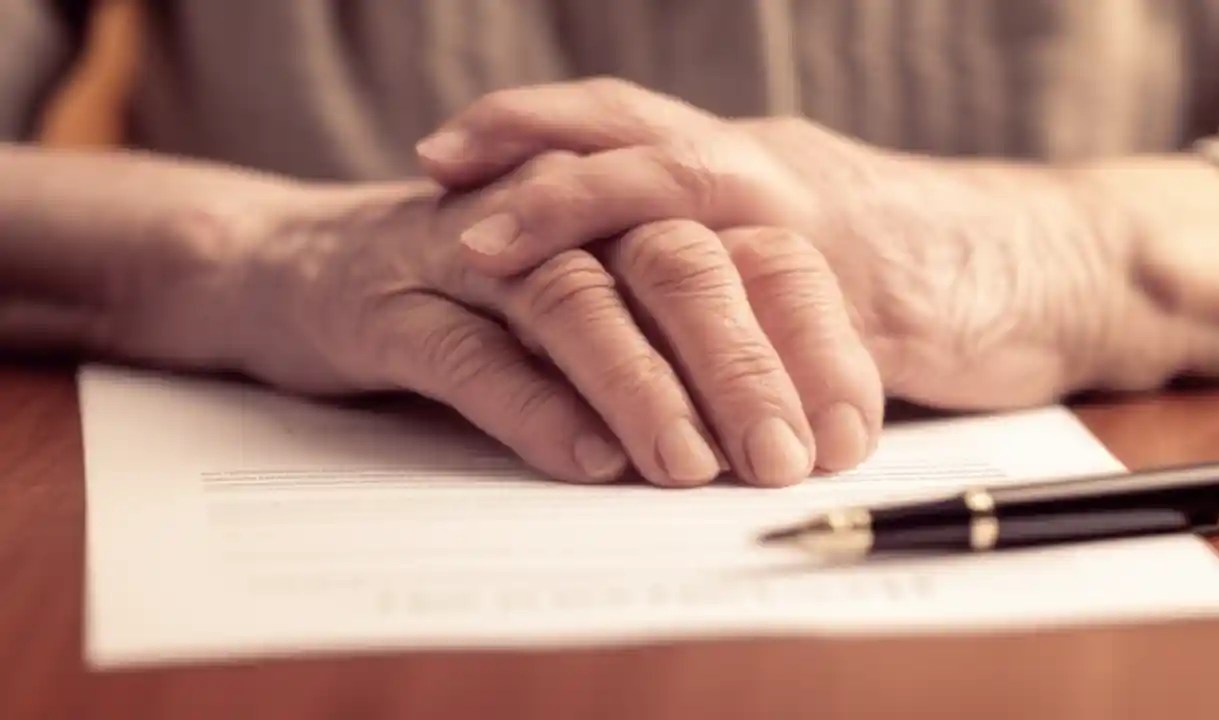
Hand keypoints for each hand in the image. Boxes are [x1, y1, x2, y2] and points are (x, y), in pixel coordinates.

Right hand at [199, 175, 878, 486]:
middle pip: (675, 265)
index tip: (849, 434)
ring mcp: (474, 253)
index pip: (745, 252)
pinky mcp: (395, 305)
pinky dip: (531, 406)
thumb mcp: (597, 301)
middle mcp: (563, 213)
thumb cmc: (481, 296)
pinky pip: (471, 354)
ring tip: (691, 466)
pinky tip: (584, 458)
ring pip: (576, 302)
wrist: (306, 264)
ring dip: (641, 386)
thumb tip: (785, 430)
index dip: (807, 339)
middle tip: (787, 460)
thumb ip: (681, 345)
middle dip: (741, 364)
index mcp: (629, 207)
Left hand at [416, 78, 1140, 408]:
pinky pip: (766, 293)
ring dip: (576, 208)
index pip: (627, 127)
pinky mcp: (869, 291)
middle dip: (528, 154)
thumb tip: (626, 298)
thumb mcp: (803, 244)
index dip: (533, 130)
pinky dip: (684, 310)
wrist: (1059, 269)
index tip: (443, 150)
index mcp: (750, 167)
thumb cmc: (921, 263)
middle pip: (637, 139)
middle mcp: (772, 176)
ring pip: (685, 190)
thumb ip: (722, 260)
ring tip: (485, 249)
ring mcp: (818, 225)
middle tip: (435, 176)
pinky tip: (623, 336)